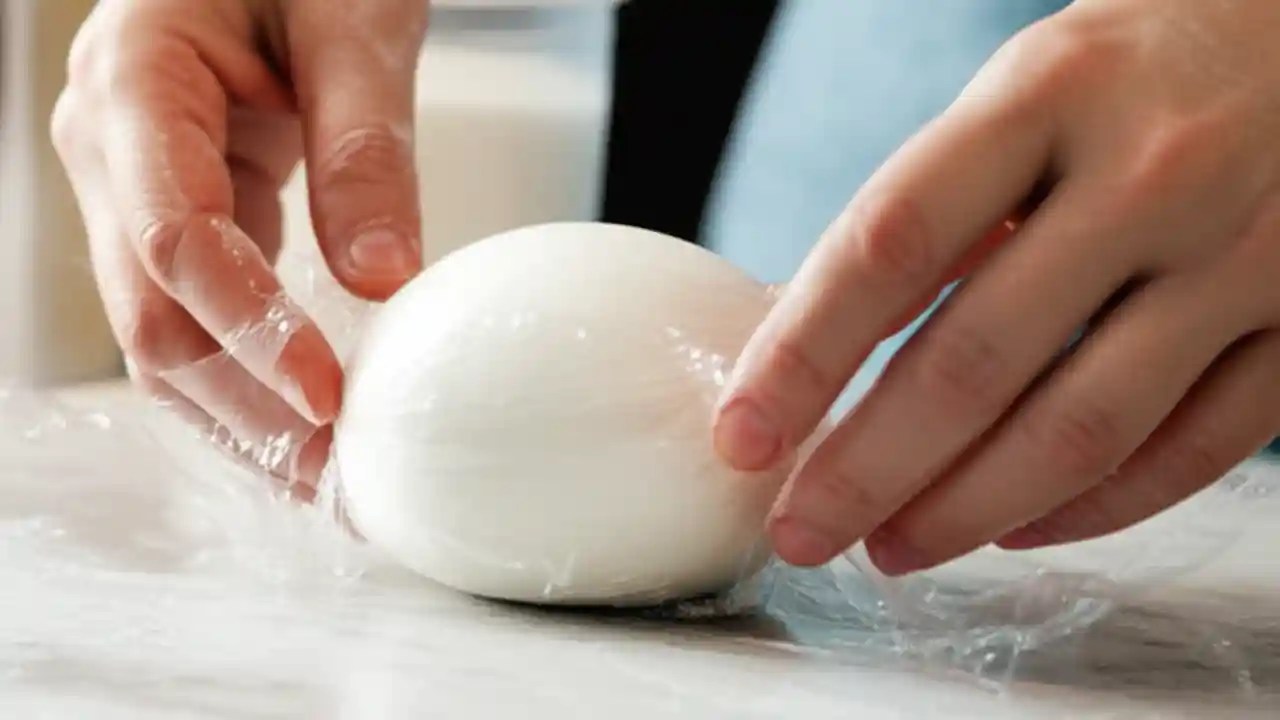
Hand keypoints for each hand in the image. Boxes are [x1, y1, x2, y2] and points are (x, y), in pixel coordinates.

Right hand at [53, 0, 427, 490]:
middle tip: (340, 479)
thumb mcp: (353, 26)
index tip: (331, 395)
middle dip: (246, 407)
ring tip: (329, 481)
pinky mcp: (179, 213)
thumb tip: (383, 282)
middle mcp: (112, 151)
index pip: (176, 239)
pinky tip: (308, 423)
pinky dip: (250, 378)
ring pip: (166, 336)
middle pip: (154, 316)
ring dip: (245, 416)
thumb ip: (363, 148)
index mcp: (133, 84)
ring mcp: (135, 189)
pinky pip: (198, 314)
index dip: (250, 330)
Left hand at [715, 0, 1279, 573]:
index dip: (805, 354)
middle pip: (978, 361)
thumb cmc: (1135, 73)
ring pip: (1083, 427)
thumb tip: (808, 343)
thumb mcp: (1023, 96)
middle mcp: (1150, 173)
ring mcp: (1244, 253)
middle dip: (868, 469)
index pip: (892, 243)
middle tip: (801, 528)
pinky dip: (1092, 509)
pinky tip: (1013, 526)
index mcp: (1047, 94)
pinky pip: (1192, 450)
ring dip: (966, 510)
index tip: (743, 436)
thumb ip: (932, 211)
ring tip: (890, 547)